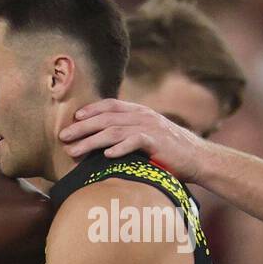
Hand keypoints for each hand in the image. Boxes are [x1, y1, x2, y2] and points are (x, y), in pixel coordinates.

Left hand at [59, 100, 210, 182]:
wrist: (199, 158)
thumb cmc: (171, 151)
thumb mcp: (148, 136)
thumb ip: (130, 134)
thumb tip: (106, 143)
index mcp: (139, 112)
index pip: (110, 105)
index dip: (91, 110)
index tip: (74, 118)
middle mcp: (143, 116)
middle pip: (106, 118)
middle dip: (82, 127)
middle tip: (63, 137)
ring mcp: (150, 128)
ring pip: (114, 131)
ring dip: (91, 141)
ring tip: (75, 151)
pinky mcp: (158, 142)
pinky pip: (135, 142)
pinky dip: (120, 148)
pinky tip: (107, 155)